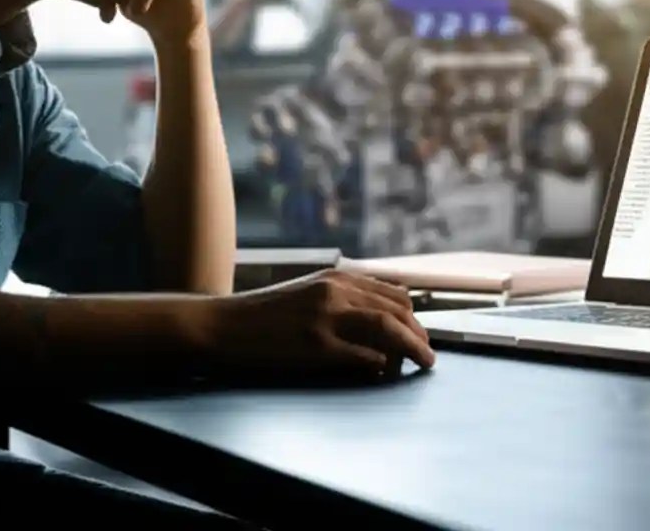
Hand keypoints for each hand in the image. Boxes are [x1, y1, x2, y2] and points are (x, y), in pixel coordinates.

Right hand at [199, 270, 434, 379]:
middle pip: (397, 309)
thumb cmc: (262, 316)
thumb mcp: (305, 294)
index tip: (421, 332)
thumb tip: (377, 320)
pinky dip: (381, 364)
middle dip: (420, 333)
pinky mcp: (317, 346)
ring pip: (388, 328)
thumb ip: (339, 300)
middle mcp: (335, 291)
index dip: (413, 315)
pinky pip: (364, 355)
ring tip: (425, 363)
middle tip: (428, 353)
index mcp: (335, 278)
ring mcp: (327, 318)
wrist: (222, 325)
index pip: (393, 293)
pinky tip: (385, 373)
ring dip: (414, 347)